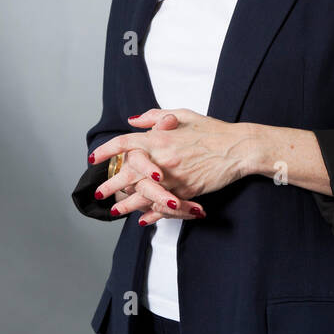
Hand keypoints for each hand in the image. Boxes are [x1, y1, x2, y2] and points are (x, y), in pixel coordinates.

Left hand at [91, 109, 254, 221]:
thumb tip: (132, 121)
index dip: (107, 150)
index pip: (125, 143)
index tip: (95, 158)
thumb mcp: (184, 114)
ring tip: (115, 209)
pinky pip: (164, 206)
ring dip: (127, 204)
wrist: (238, 147)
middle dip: (110, 184)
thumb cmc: (213, 130)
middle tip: (99, 192)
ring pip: (143, 195)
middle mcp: (163, 158)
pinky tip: (143, 219)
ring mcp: (175, 178)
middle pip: (128, 174)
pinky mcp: (187, 192)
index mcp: (161, 137)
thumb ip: (155, 116)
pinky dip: (152, 214)